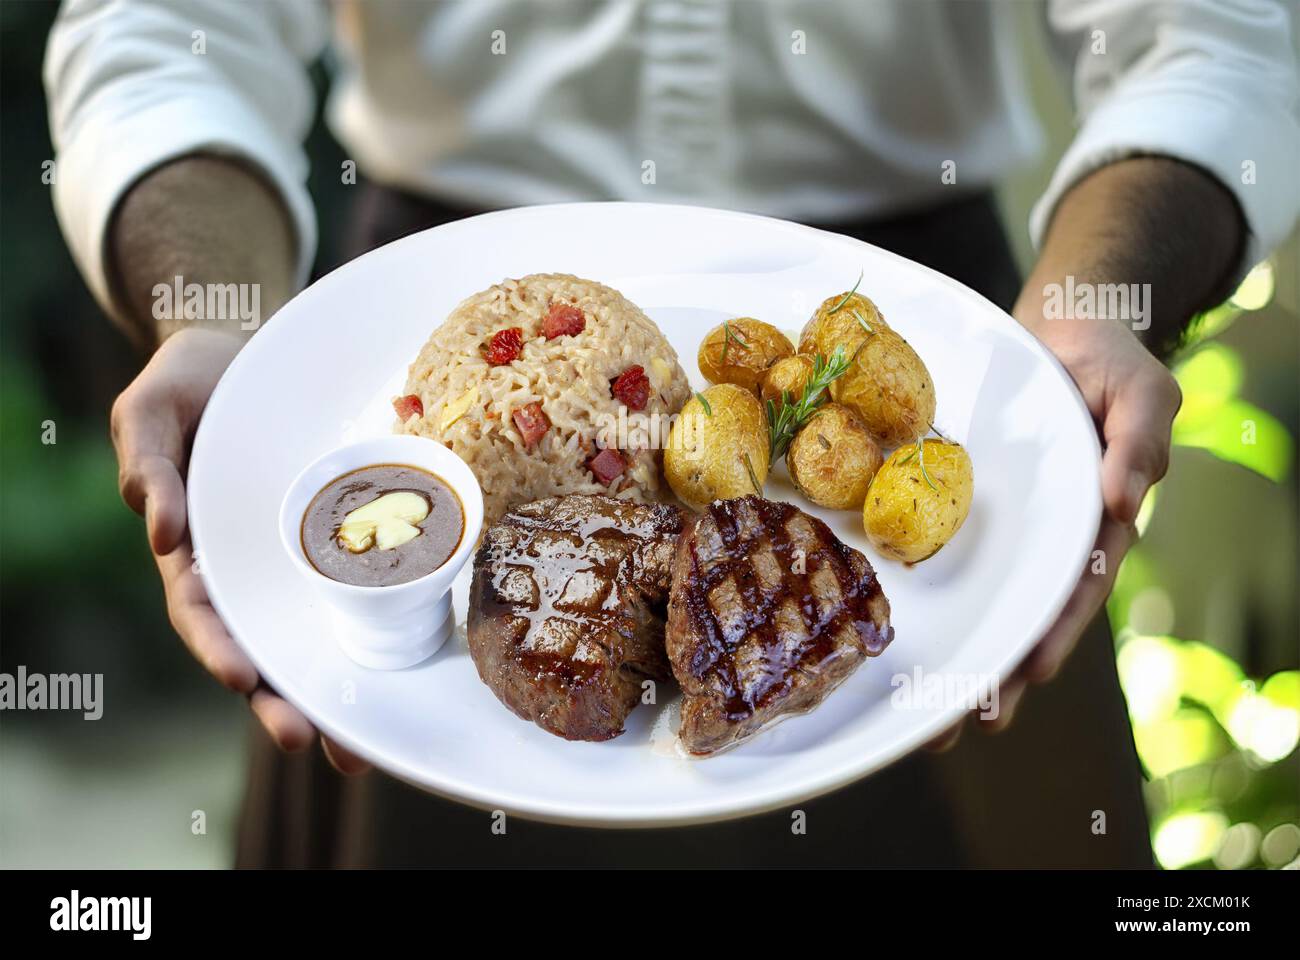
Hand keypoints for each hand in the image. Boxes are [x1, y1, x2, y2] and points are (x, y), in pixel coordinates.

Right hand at [111, 328, 369, 773]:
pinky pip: (363, 589)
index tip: (241, 677)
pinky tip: (410, 666)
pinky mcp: (346, 540)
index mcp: (196, 549)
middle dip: (282, 699)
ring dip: (333, 689)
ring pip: (315, 636)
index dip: (218, 648)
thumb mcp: (153, 408)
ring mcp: (299, 559)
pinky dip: (380, 629)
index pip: (202, 614)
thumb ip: (144, 459)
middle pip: (261, 647)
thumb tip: (157, 527)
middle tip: (313, 741)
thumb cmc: (195, 384)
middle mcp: (249, 569)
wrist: (256, 355)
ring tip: (359, 743)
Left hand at [927, 310, 1180, 750]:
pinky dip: (924, 590)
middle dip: (997, 672)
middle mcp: (1047, 537)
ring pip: (982, 597)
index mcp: (1094, 522)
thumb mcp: (1141, 392)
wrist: (1064, 332)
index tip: (1029, 673)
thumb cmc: (1108, 363)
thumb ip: (1141, 442)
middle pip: (1023, 613)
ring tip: (925, 712)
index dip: (1054, 632)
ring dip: (957, 652)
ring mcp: (1007, 526)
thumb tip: (1124, 499)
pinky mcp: (964, 504)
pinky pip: (943, 549)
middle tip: (960, 725)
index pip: (1076, 588)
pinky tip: (888, 625)